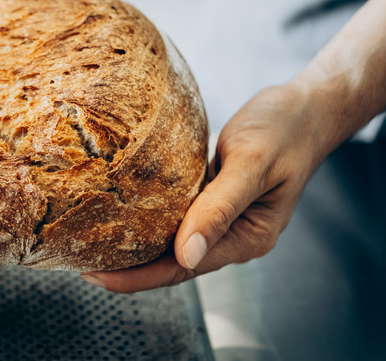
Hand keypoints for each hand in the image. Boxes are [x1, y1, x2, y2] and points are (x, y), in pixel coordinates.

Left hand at [82, 83, 324, 292]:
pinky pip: (176, 215)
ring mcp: (222, 218)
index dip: (137, 277)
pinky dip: (149, 218)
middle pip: (172, 261)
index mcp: (247, 238)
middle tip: (80, 261)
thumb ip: (219, 209)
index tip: (96, 275)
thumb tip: (187, 254)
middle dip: (128, 267)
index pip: (183, 268)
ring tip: (91, 243)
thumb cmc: (285, 130)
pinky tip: (121, 212)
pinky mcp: (212, 198)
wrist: (305, 107)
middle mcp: (233, 235)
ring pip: (172, 240)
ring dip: (135, 245)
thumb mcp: (251, 164)